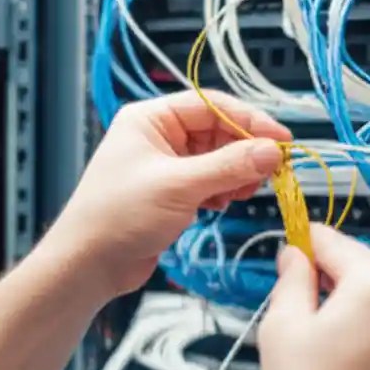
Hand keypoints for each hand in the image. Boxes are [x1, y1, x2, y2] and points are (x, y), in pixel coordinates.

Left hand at [45, 90, 291, 295]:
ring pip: (217, 158)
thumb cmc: (118, 216)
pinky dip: (223, 190)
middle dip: (245, 151)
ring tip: (243, 192)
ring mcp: (165, 165)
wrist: (88, 264)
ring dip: (236, 173)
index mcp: (151, 118)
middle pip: (217, 131)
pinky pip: (209, 181)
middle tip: (271, 170)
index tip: (281, 140)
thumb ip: (229, 166)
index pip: (211, 105)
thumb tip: (272, 151)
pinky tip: (223, 204)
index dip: (250, 120)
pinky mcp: (171, 192)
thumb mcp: (179, 186)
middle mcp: (158, 136)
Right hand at [259, 225, 369, 369]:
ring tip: (327, 333)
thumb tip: (295, 254)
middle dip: (334, 274)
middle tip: (301, 300)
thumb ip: (292, 278)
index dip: (305, 244)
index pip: (335, 242)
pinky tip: (351, 350)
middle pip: (366, 262)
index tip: (290, 248)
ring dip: (358, 297)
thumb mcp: (283, 327)